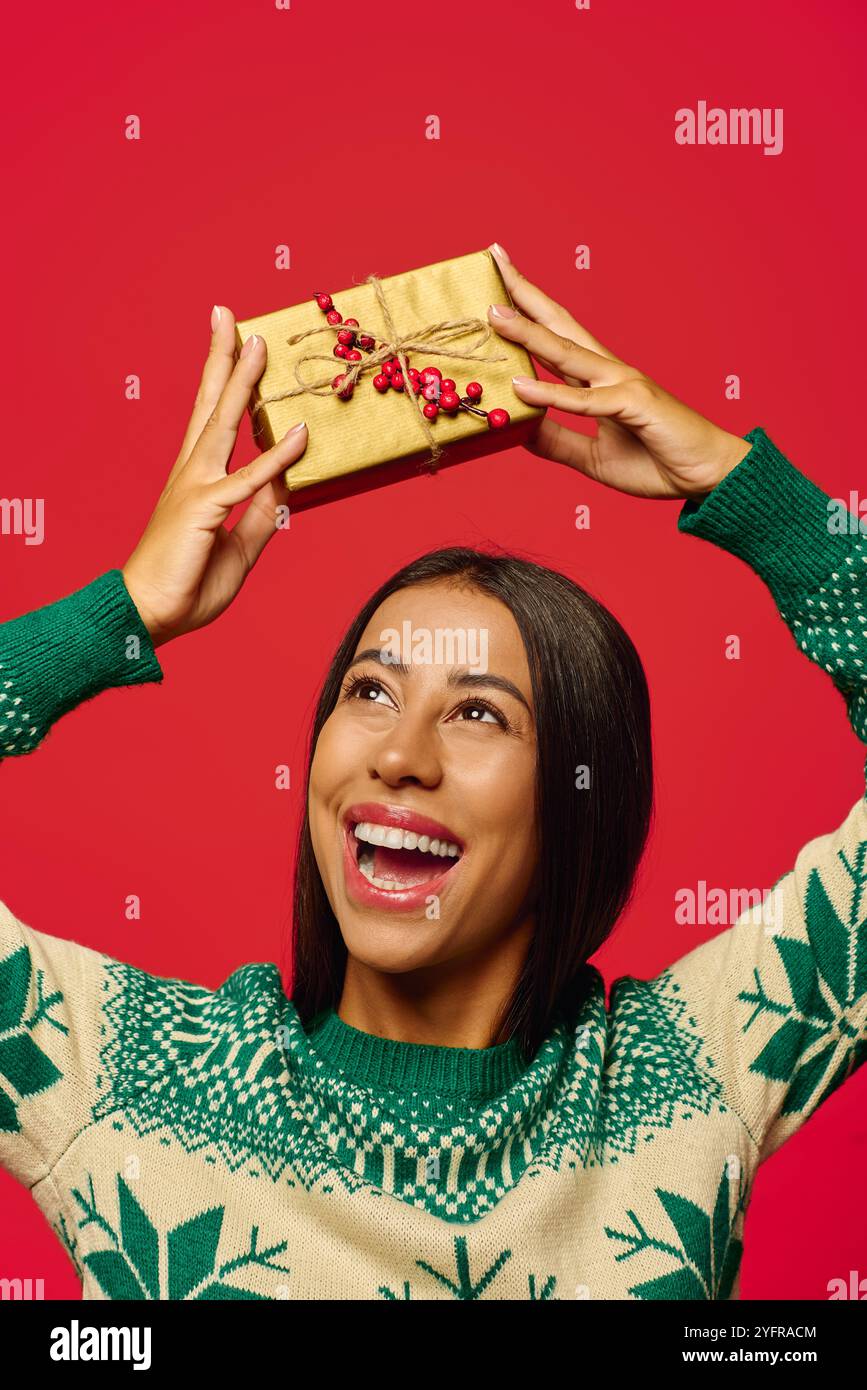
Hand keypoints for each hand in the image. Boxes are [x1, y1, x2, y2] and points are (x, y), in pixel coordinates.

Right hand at [122, 306, 308, 646]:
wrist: (150, 615)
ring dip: (242, 381)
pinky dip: (275, 456)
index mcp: (197, 480)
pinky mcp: (205, 510)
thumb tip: (285, 479)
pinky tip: (296, 432)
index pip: (214, 420)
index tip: (235, 343)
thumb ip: (261, 511)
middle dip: (221, 358)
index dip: (225, 381)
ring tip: (256, 342)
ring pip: (223, 423)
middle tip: (228, 314)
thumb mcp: (239, 546)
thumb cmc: (187, 583)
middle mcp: (193, 473)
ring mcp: (196, 487)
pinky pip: (249, 479)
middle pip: (211, 404)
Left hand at [486, 243, 751, 499]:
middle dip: (526, 293)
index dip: (528, 308)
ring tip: (495, 315)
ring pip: (568, 354)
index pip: (556, 336)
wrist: (707, 475)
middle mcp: (609, 372)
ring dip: (529, 333)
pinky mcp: (634, 406)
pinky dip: (553, 395)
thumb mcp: (592, 456)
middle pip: (559, 325)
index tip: (500, 276)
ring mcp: (623, 384)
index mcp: (599, 380)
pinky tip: (521, 387)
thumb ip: (557, 441)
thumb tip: (519, 430)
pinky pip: (586, 401)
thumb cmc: (657, 460)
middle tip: (494, 259)